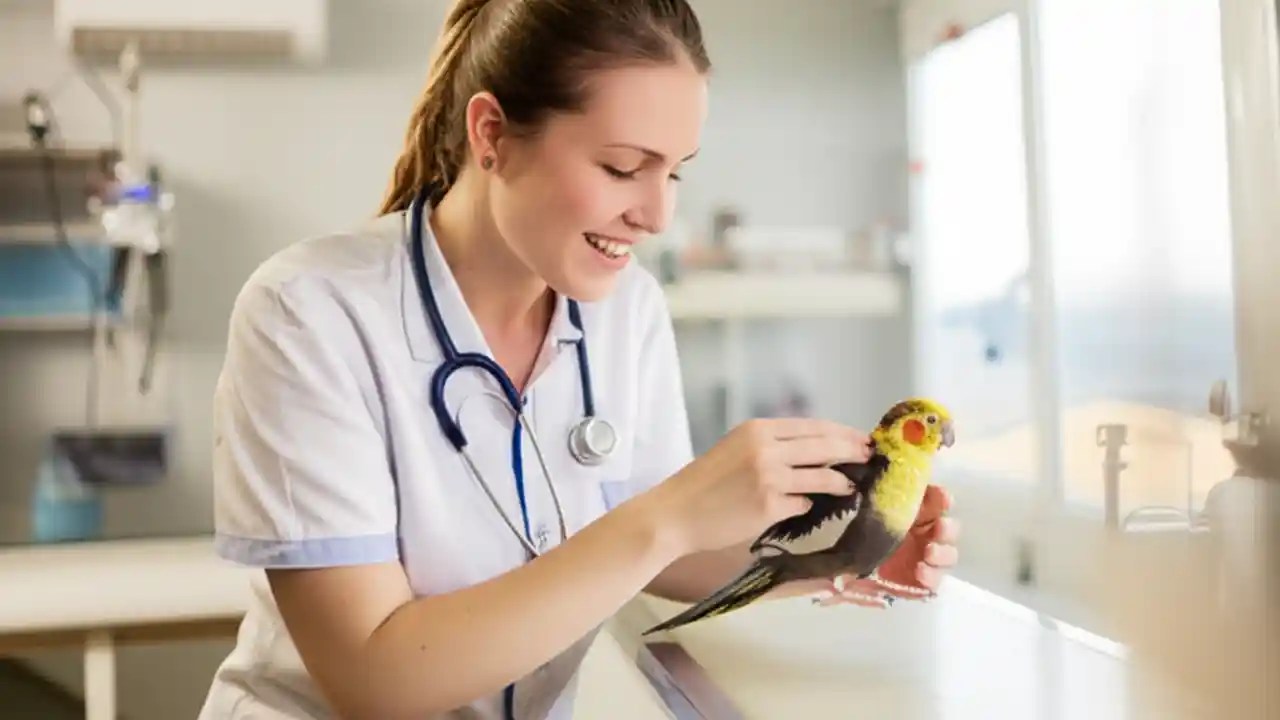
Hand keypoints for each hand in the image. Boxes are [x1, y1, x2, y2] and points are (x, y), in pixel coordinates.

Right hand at [645, 418, 871, 556]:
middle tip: (870, 457)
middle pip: (824, 446)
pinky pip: (802, 503)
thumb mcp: (735, 449)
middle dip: (852, 451)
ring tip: (851, 486)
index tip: (860, 439)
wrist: (676, 512)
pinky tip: (812, 506)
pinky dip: (809, 503)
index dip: (841, 432)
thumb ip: (770, 446)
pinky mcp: (769, 506)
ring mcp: (769, 477)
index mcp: (757, 429)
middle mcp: (765, 448)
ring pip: (822, 475)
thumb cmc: (704, 483)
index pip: (812, 426)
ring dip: (842, 481)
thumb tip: (813, 452)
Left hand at [812, 484, 959, 607]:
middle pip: (949, 529)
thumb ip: (877, 499)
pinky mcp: (921, 583)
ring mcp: (925, 561)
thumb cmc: (857, 536)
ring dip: (943, 553)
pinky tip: (920, 571)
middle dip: (948, 527)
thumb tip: (873, 475)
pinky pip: (935, 582)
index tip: (941, 496)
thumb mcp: (865, 514)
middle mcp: (925, 536)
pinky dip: (932, 577)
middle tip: (940, 527)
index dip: (943, 499)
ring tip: (929, 552)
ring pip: (948, 555)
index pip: (938, 502)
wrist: (845, 571)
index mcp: (915, 514)